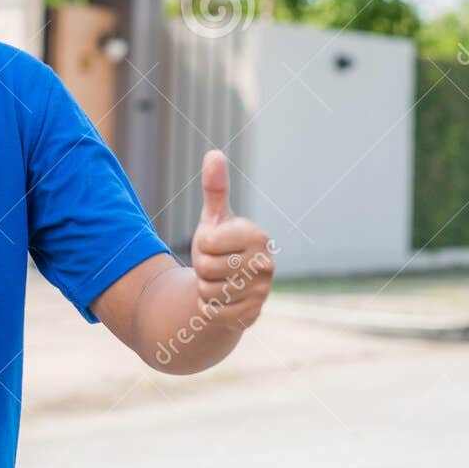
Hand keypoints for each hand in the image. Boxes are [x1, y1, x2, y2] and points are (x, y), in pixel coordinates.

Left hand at [189, 149, 273, 329]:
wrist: (227, 285)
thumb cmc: (220, 245)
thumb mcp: (214, 217)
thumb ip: (215, 187)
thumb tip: (214, 153)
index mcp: (256, 235)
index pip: (207, 243)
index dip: (203, 245)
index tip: (215, 244)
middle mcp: (265, 263)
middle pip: (206, 269)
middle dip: (202, 267)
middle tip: (215, 264)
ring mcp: (262, 291)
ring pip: (208, 291)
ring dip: (205, 287)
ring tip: (219, 281)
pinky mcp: (252, 314)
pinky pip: (212, 312)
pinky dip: (209, 307)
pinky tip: (221, 299)